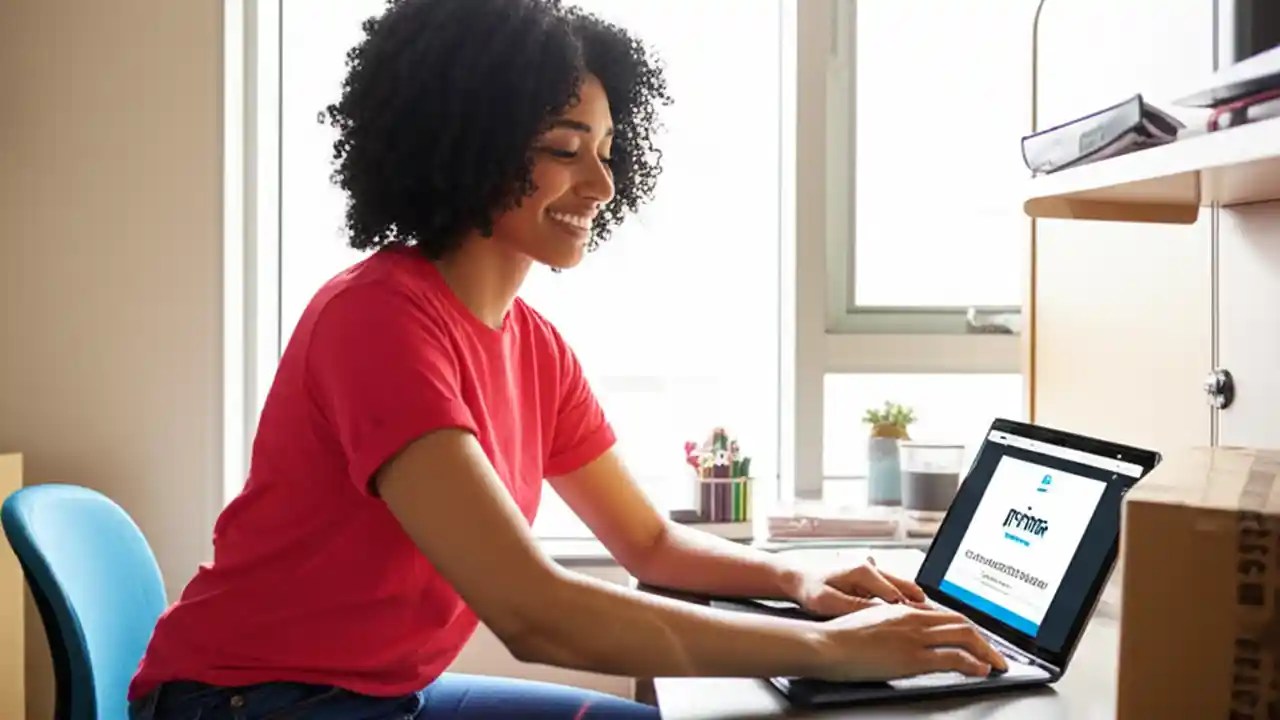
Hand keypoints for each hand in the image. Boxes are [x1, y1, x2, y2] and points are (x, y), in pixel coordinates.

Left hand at [788, 557, 928, 617]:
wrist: (797, 578)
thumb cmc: (810, 589)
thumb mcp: (828, 602)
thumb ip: (855, 607)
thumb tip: (880, 615)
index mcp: (864, 571)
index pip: (896, 594)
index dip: (910, 612)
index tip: (923, 627)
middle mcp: (872, 568)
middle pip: (906, 587)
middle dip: (921, 606)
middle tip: (937, 624)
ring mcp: (873, 572)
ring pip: (904, 587)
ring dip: (916, 603)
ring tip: (931, 621)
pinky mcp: (872, 579)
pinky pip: (896, 589)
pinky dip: (907, 601)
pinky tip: (914, 615)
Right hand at [813, 603, 1008, 680]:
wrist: (826, 645)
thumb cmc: (840, 637)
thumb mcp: (870, 620)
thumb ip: (892, 622)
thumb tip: (904, 631)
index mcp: (903, 610)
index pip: (945, 614)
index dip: (966, 627)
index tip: (976, 639)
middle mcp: (913, 618)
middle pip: (961, 623)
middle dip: (984, 639)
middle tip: (995, 653)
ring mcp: (914, 637)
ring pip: (964, 636)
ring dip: (986, 651)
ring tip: (996, 664)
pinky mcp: (913, 657)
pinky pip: (953, 658)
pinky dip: (973, 663)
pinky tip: (981, 670)